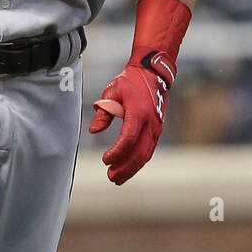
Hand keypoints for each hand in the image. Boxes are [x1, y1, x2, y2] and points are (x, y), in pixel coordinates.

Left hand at [88, 51, 175, 184]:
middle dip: (125, 168)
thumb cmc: (130, 80)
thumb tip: (94, 130)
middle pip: (140, 152)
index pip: (128, 139)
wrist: (153, 72)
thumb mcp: (112, 91)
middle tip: (111, 177)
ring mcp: (156, 127)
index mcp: (139, 112)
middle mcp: (151, 122)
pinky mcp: (157, 129)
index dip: (117, 152)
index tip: (105, 160)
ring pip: (146, 154)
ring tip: (118, 178)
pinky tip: (128, 167)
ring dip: (132, 168)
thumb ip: (103, 112)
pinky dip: (138, 160)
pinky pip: (149, 149)